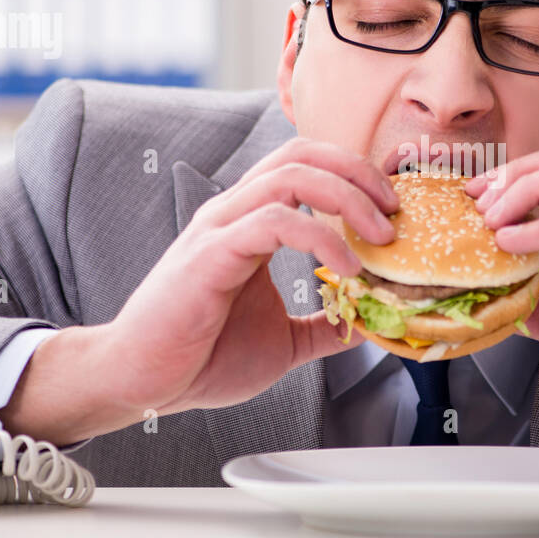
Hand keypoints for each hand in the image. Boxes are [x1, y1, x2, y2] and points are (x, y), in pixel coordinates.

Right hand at [1, 138, 398, 442]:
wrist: (143, 383)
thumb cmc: (202, 357)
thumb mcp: (284, 342)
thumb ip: (323, 326)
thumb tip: (367, 324)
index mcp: (251, 222)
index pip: (306, 166)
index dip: (355, 176)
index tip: (392, 212)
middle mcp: (235, 213)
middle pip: (302, 154)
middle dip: (358, 173)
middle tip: (395, 213)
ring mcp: (220, 229)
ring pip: (291, 176)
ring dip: (347, 199)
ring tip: (379, 239)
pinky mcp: (210, 254)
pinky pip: (274, 222)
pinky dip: (320, 238)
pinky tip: (346, 269)